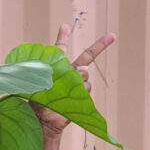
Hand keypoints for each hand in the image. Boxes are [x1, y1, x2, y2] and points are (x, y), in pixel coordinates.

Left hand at [32, 24, 115, 145]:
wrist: (42, 121)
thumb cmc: (37, 103)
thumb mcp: (46, 82)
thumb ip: (62, 71)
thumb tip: (85, 68)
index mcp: (56, 69)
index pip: (59, 50)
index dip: (62, 38)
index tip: (64, 27)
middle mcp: (69, 74)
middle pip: (87, 57)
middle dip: (100, 45)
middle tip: (112, 36)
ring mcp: (76, 85)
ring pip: (85, 75)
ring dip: (80, 77)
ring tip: (67, 88)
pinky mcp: (81, 96)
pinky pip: (87, 87)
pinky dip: (82, 90)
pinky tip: (72, 97)